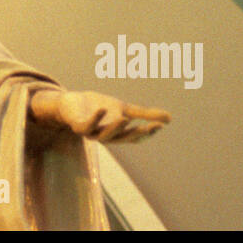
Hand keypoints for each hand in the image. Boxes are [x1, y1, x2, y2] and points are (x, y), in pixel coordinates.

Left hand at [29, 89, 169, 143]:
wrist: (72, 103)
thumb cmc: (99, 108)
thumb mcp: (125, 109)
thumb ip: (145, 114)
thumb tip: (170, 119)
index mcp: (119, 134)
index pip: (136, 137)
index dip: (147, 133)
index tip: (159, 125)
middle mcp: (107, 137)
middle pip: (123, 139)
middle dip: (135, 133)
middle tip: (148, 126)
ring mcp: (92, 133)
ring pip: (105, 136)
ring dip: (115, 129)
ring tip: (125, 118)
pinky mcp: (78, 126)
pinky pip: (86, 127)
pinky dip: (94, 119)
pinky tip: (102, 109)